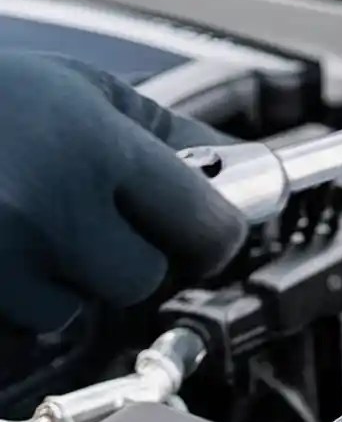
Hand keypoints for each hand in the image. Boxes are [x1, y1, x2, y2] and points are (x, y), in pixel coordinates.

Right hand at [0, 53, 247, 333]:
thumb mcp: (72, 90)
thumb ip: (164, 135)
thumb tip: (238, 169)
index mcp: (87, 146)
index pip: (207, 229)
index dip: (209, 235)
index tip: (203, 233)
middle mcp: (42, 208)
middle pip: (143, 281)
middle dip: (122, 257)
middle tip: (81, 216)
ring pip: (72, 312)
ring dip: (53, 283)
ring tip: (11, 224)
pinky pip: (15, 331)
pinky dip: (8, 304)